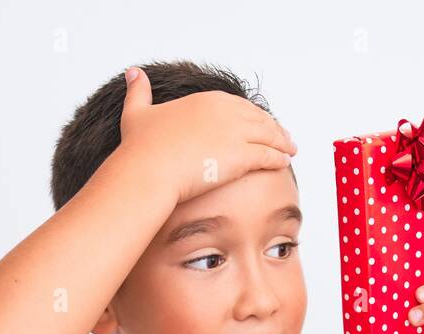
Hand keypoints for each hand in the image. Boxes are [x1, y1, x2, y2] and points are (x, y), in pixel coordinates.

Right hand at [118, 66, 296, 206]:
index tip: (261, 123)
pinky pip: (268, 156)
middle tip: (284, 137)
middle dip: (273, 128)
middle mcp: (225, 112)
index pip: (239, 106)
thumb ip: (139, 91)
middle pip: (258, 119)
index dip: (253, 116)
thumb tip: (134, 72)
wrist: (148, 170)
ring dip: (282, 143)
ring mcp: (235, 133)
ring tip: (290, 151)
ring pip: (268, 136)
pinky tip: (284, 163)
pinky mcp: (241, 156)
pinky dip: (279, 159)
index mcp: (206, 101)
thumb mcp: (137, 112)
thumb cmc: (141, 148)